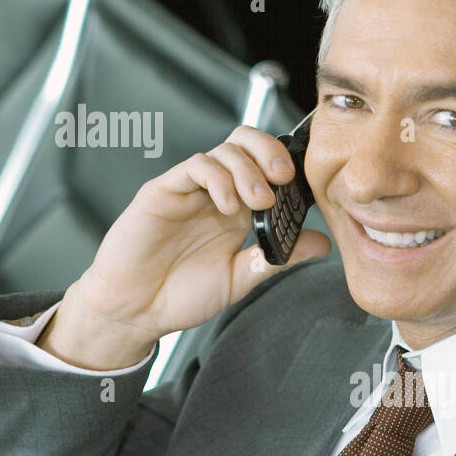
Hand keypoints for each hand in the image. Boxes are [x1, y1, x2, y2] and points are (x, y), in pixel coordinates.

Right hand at [39, 125, 332, 369]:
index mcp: (236, 210)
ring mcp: (188, 190)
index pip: (264, 167)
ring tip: (257, 203)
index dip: (286, 166)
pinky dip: (217, 178)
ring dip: (248, 170)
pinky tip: (227, 205)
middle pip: (246, 144)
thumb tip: (322, 243)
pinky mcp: (162, 191)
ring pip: (224, 151)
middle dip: (270, 152)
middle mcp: (214, 193)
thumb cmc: (178, 296)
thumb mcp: (239, 279)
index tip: (303, 185)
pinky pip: (194, 166)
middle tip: (283, 179)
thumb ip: (277, 258)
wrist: (133, 311)